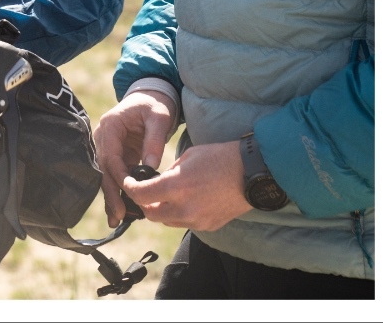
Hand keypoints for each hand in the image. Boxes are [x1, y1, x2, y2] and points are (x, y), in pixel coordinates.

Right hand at [94, 90, 177, 225]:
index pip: (110, 156)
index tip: (130, 194)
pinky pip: (116, 175)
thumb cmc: (155, 104)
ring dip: (112, 197)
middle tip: (118, 216)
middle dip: (110, 194)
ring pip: (107, 175)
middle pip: (103, 170)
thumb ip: (154, 141)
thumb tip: (150, 166)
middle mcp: (103, 137)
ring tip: (117, 220)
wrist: (151, 96)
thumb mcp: (159, 118)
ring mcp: (108, 146)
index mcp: (110, 127)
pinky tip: (122, 209)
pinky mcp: (117, 154)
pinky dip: (119, 191)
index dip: (119, 177)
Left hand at [121, 140, 251, 231]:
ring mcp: (198, 220)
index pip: (140, 195)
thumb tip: (155, 181)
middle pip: (150, 214)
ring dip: (160, 210)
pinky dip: (178, 215)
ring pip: (167, 221)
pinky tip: (184, 202)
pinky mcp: (209, 226)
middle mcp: (185, 208)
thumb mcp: (186, 157)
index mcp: (176, 187)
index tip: (128, 182)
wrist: (254, 172)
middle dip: (143, 203)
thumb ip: (167, 173)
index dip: (129, 188)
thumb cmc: (220, 158)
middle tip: (144, 192)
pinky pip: (185, 224)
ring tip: (164, 196)